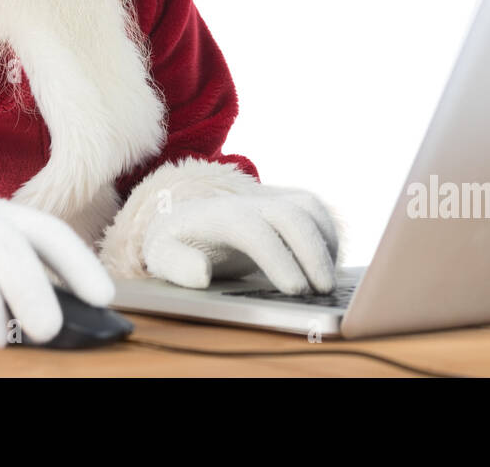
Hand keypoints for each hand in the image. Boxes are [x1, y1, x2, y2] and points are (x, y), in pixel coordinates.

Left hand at [141, 187, 339, 293]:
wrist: (186, 216)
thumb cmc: (175, 242)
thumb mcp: (160, 255)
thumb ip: (175, 265)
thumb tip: (201, 275)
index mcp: (218, 215)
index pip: (255, 230)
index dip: (278, 258)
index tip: (295, 290)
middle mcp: (248, 201)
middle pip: (291, 214)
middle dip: (313, 252)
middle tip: (322, 291)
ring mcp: (269, 199)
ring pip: (309, 208)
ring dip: (325, 243)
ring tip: (327, 282)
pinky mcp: (285, 202)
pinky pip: (316, 211)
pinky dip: (328, 236)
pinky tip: (325, 267)